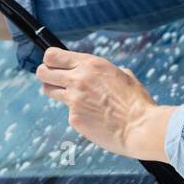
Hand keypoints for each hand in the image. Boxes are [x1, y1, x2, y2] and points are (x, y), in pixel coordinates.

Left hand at [35, 47, 169, 160]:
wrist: (140, 127)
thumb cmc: (136, 102)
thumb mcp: (123, 75)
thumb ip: (104, 71)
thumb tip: (97, 73)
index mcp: (91, 64)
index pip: (52, 56)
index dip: (50, 60)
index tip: (54, 64)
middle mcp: (78, 79)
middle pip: (42, 72)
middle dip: (46, 75)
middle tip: (54, 80)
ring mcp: (74, 100)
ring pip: (48, 90)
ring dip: (56, 91)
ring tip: (73, 97)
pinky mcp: (74, 118)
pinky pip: (69, 112)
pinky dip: (78, 114)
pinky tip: (94, 118)